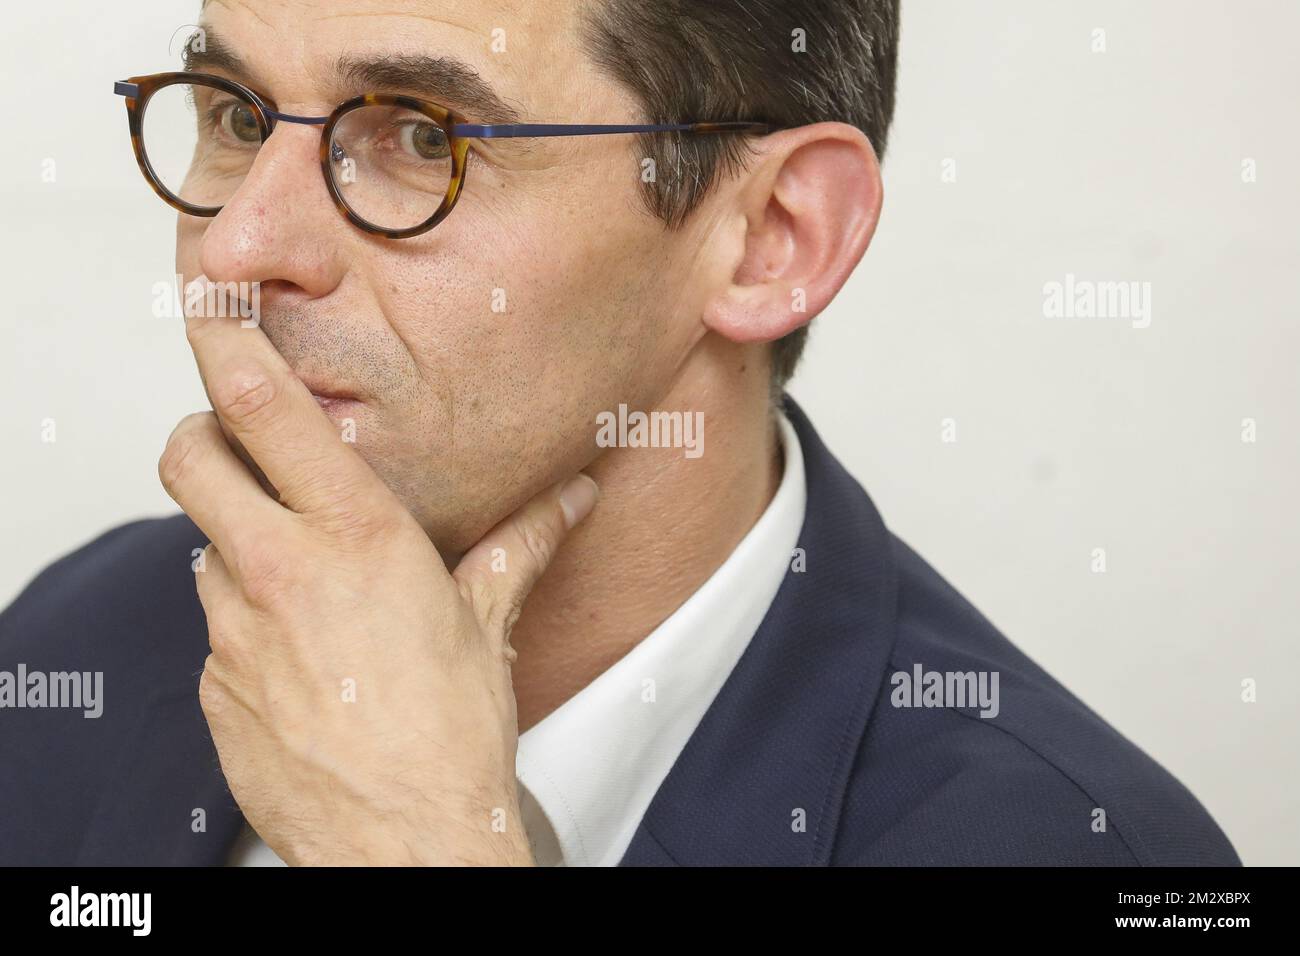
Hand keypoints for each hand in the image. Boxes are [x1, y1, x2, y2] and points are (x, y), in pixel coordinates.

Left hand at [159, 285, 597, 864]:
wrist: (404, 841)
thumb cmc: (450, 733)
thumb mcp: (488, 618)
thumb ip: (526, 541)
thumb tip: (573, 496)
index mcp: (353, 536)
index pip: (263, 408)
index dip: (226, 344)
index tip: (210, 306)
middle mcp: (278, 571)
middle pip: (190, 458)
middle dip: (205, 437)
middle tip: (242, 452)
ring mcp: (234, 633)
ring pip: (204, 550)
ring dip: (240, 547)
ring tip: (304, 585)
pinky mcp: (215, 688)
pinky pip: (216, 632)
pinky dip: (247, 626)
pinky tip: (304, 660)